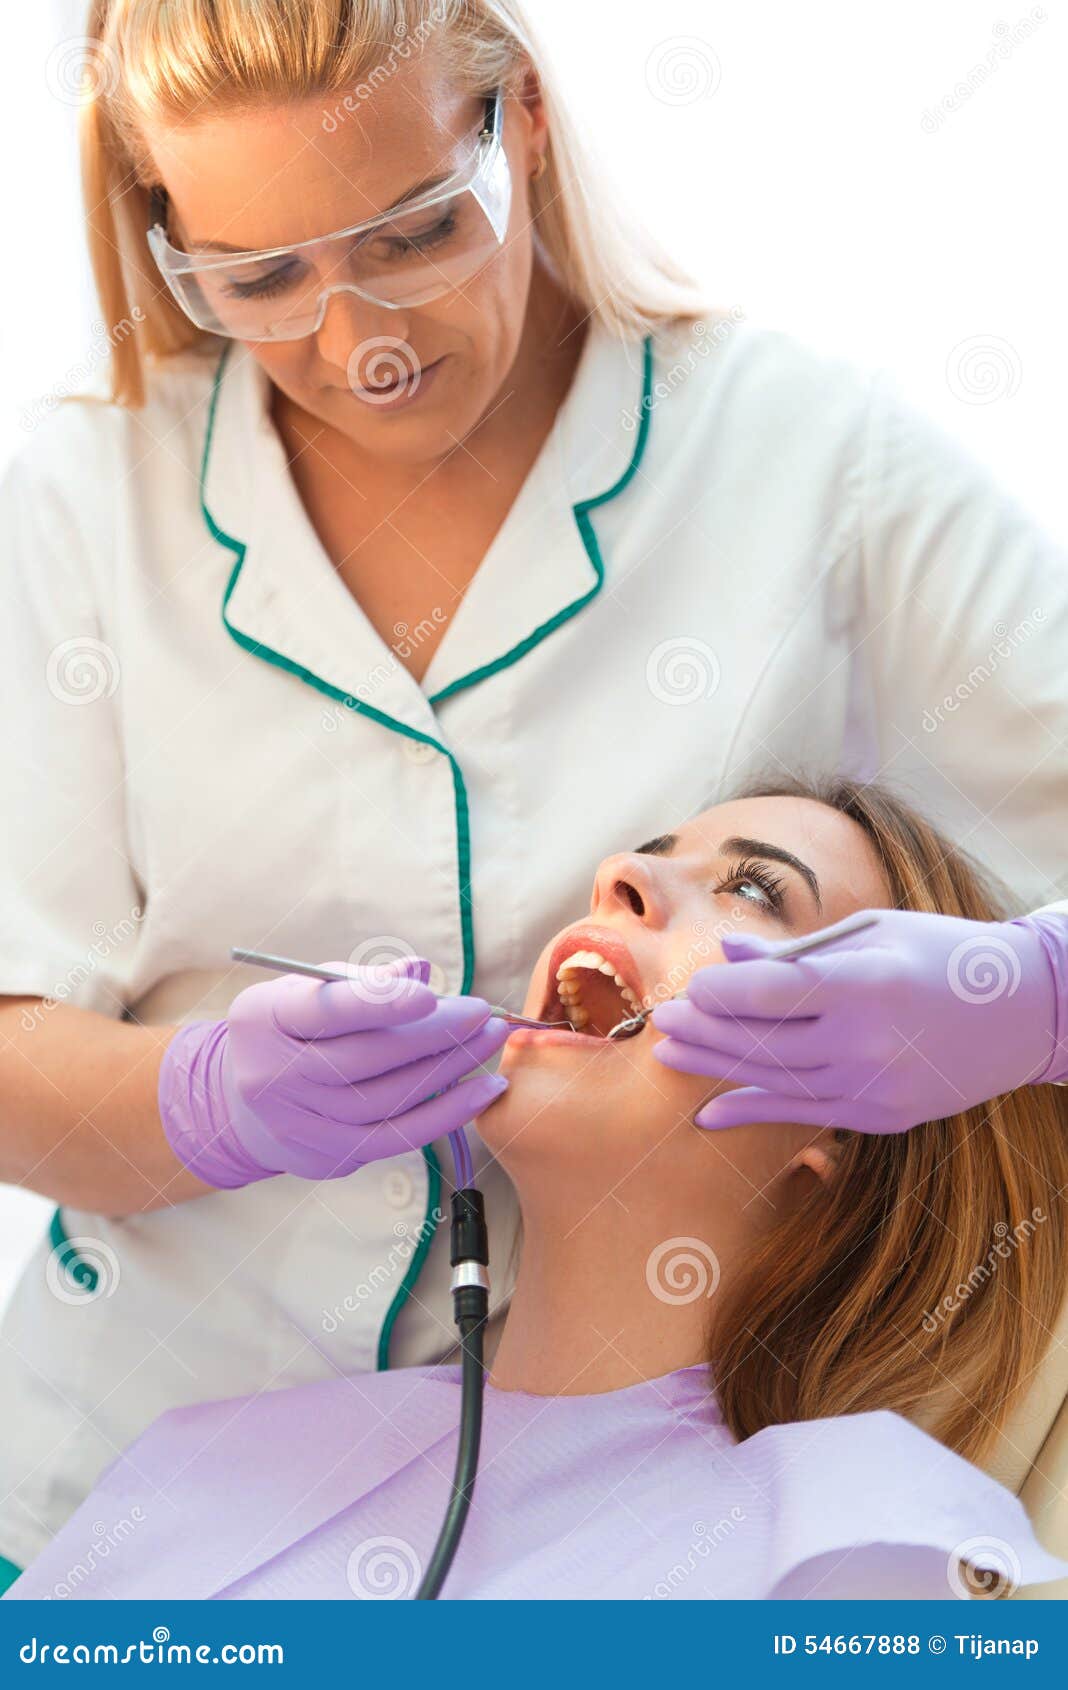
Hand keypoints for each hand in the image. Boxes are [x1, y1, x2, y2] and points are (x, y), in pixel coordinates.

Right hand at [159, 957, 509, 1184]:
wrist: (242, 1102)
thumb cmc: (293, 1030)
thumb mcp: (310, 991)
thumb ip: (362, 982)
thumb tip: (418, 971)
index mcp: (265, 1019)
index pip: (325, 1010)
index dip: (379, 1004)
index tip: (430, 994)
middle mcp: (272, 1076)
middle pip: (365, 1057)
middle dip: (434, 1034)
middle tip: (482, 1013)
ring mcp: (298, 1124)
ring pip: (388, 1099)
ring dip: (450, 1069)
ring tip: (490, 1041)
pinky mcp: (328, 1157)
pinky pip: (398, 1137)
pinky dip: (448, 1114)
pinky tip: (485, 1090)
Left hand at [651, 909, 1059, 1133]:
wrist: (1025, 1010)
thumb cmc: (941, 953)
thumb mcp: (872, 933)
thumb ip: (797, 952)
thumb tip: (728, 953)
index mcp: (865, 981)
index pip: (771, 991)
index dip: (720, 993)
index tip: (689, 988)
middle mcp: (867, 1040)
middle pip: (763, 1040)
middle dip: (705, 1031)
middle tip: (662, 1023)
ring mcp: (874, 1085)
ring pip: (775, 1081)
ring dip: (716, 1069)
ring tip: (669, 1056)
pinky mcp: (881, 1116)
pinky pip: (803, 1116)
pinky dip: (752, 1111)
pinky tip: (710, 1110)